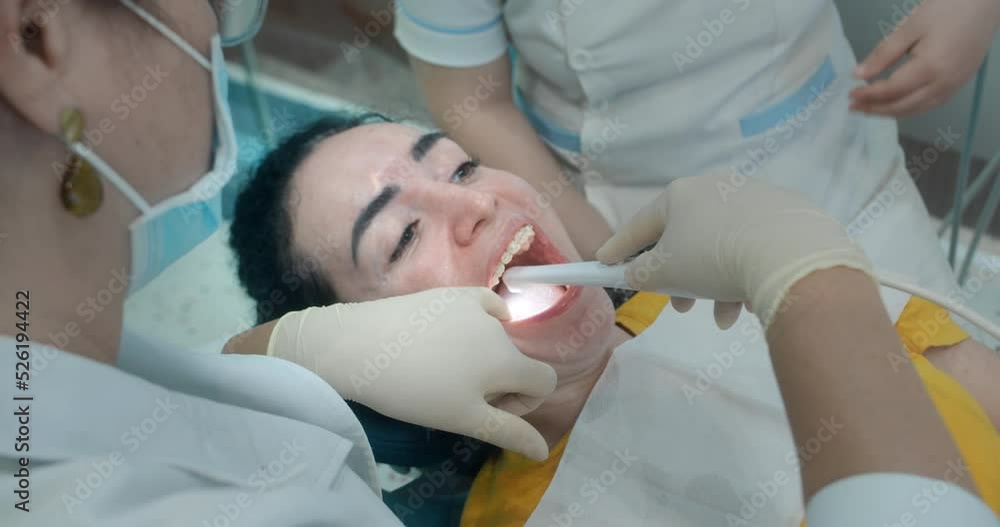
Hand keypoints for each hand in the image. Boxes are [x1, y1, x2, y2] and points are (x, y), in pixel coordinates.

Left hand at [267, 287, 556, 460]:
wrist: (360, 347)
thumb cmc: (415, 391)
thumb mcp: (464, 419)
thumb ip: (508, 433)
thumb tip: (543, 451)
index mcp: (509, 360)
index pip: (545, 381)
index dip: (525, 403)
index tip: (490, 412)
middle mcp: (499, 327)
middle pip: (518, 361)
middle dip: (500, 383)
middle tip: (459, 399)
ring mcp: (474, 304)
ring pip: (498, 337)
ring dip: (485, 358)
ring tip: (444, 371)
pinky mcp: (450, 294)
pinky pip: (483, 306)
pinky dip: (482, 321)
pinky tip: (461, 332)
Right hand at [595, 173, 872, 328]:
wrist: (789, 254)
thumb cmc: (712, 259)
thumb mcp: (664, 273)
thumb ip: (639, 274)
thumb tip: (631, 274)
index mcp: (680, 194)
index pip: (640, 225)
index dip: (619, 248)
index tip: (603, 264)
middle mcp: (716, 187)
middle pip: (685, 238)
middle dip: (680, 278)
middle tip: (680, 308)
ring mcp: (755, 198)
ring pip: (722, 247)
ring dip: (715, 285)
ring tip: (722, 318)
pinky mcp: (788, 215)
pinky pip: (753, 248)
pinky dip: (745, 275)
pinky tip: (749, 303)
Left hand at [850, 0, 999, 116]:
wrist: (985, 3)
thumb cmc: (946, 9)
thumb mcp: (910, 27)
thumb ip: (884, 54)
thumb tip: (858, 75)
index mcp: (930, 68)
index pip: (891, 91)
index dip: (868, 95)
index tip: (849, 94)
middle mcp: (943, 84)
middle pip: (903, 106)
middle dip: (875, 109)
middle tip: (853, 107)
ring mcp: (954, 86)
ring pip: (917, 109)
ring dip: (890, 112)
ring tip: (869, 108)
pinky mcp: (959, 84)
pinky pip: (930, 104)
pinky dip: (909, 108)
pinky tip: (895, 103)